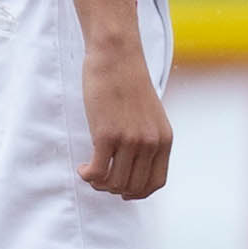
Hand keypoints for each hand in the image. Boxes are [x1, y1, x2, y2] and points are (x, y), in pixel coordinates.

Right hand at [79, 29, 170, 197]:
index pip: (155, 183)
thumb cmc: (128, 83)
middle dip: (114, 188)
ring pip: (114, 183)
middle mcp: (150, 143)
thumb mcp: (150, 115)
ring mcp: (130, 140)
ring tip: (91, 171)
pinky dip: (88, 175)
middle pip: (132, 187)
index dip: (137, 192)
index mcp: (164, 140)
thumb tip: (132, 167)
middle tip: (100, 177)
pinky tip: (83, 167)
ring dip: (99, 183)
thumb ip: (147, 140)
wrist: (117, 56)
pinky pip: (98, 172)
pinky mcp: (107, 135)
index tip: (122, 188)